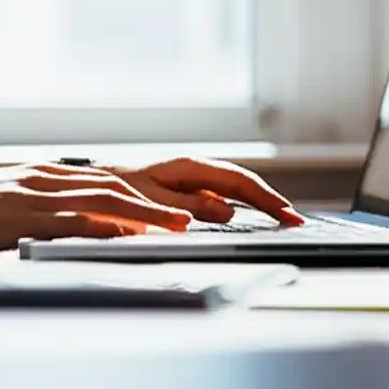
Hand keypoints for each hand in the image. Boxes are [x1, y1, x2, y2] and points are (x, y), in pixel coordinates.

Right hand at [0, 163, 192, 257]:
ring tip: (183, 226)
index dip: (159, 197)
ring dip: (149, 213)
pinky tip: (130, 236)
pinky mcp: (23, 216)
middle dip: (170, 201)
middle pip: (124, 186)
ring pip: (107, 198)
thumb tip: (91, 236)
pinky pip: (73, 219)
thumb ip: (52, 219)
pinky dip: (107, 226)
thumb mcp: (16, 212)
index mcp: (52, 178)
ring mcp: (39, 195)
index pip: (117, 183)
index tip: (194, 211)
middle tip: (209, 214)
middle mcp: (52, 179)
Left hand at [106, 157, 304, 226]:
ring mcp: (193, 179)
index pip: (240, 183)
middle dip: (270, 200)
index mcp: (190, 168)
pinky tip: (250, 216)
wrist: (92, 185)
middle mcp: (195, 170)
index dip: (266, 200)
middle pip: (243, 183)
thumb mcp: (150, 202)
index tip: (288, 215)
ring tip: (282, 218)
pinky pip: (221, 196)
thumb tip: (226, 211)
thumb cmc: (116, 192)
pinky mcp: (187, 190)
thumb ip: (188, 207)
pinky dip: (240, 205)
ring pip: (234, 189)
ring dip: (258, 202)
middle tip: (296, 220)